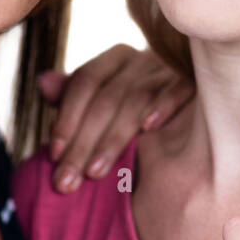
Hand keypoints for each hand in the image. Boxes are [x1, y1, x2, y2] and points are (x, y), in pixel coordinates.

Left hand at [39, 44, 193, 192]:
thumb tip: (43, 82)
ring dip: (113, 138)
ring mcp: (170, 69)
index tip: (53, 155)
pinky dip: (163, 105)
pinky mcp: (196, 80)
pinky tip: (148, 129)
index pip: (84, 82)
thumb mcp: (100, 103)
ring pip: (136, 99)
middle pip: (106, 97)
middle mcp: (141, 58)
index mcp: (115, 59)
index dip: (67, 118)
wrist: (194, 110)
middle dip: (83, 142)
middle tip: (67, 181)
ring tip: (95, 172)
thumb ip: (71, 96)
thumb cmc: (136, 109)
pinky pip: (179, 88)